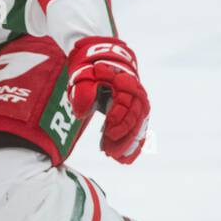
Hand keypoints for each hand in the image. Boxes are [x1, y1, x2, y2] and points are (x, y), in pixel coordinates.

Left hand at [66, 36, 149, 163]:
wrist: (103, 60)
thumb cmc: (91, 69)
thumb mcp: (83, 75)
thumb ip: (83, 91)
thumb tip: (81, 113)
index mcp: (124, 83)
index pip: (125, 105)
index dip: (118, 120)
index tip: (108, 133)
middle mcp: (136, 94)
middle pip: (134, 119)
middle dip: (124, 138)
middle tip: (109, 153)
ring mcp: (138, 104)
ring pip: (138, 127)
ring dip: (128, 144)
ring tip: (115, 158)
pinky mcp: (136, 113)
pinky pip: (139, 131)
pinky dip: (134, 145)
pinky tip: (124, 159)